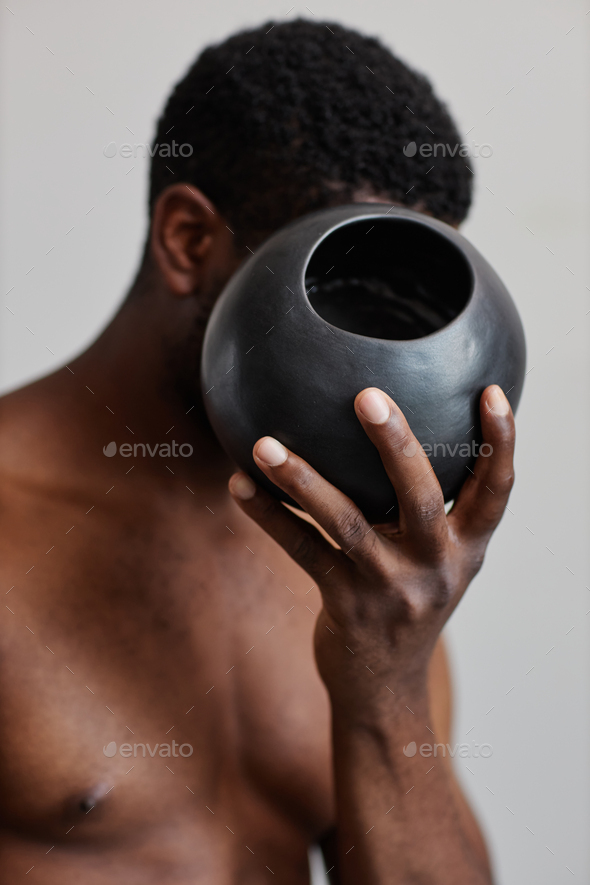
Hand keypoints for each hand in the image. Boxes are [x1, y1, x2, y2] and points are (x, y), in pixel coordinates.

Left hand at [228, 385, 514, 713]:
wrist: (385, 690)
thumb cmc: (409, 603)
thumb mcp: (437, 563)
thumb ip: (432, 513)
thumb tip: (399, 434)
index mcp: (466, 550)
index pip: (496, 492)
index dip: (500, 443)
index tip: (490, 392)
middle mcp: (435, 567)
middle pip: (421, 498)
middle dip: (396, 444)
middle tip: (367, 397)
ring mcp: (389, 588)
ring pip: (346, 523)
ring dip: (303, 480)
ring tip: (265, 445)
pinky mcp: (344, 605)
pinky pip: (302, 551)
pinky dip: (269, 516)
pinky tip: (240, 485)